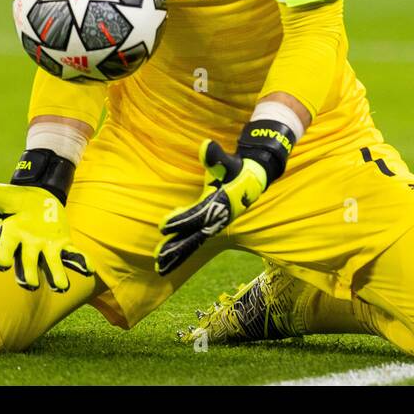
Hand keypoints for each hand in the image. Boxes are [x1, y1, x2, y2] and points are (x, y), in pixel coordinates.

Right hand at [0, 149, 90, 292]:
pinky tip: (89, 269)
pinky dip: (80, 262)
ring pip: (51, 265)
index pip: (4, 249)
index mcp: (10, 235)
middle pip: (27, 264)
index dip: (2, 256)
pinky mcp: (62, 244)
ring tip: (62, 286)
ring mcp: (45, 247)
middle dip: (29, 274)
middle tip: (30, 284)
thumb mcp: (1, 194)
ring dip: (56, 276)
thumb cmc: (15, 200)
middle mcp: (27, 247)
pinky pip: (72, 255)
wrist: (37, 198)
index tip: (2, 263)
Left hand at [154, 120, 295, 275]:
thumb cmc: (237, 169)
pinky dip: (183, 252)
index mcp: (220, 204)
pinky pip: (195, 242)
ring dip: (178, 255)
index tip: (163, 225)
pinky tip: (170, 259)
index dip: (181, 220)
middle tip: (159, 258)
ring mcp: (214, 225)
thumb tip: (207, 145)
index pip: (198, 214)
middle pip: (195, 236)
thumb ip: (216, 156)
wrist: (254, 179)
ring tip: (160, 268)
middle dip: (177, 247)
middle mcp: (217, 218)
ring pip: (194, 243)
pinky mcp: (211, 227)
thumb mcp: (229, 161)